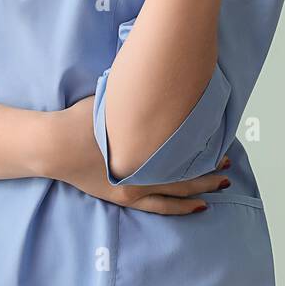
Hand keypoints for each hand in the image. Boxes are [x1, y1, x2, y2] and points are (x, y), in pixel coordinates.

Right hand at [51, 96, 231, 214]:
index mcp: (143, 146)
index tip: (222, 140)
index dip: (205, 147)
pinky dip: (181, 207)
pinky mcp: (126, 197)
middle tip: (228, 162)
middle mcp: (144, 170)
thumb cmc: (83, 119)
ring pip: (178, 192)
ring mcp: (135, 188)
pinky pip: (161, 206)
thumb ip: (138, 98)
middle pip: (186, 171)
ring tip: (223, 183)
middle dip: (210, 168)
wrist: (56, 145)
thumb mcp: (115, 99)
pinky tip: (198, 207)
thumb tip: (160, 78)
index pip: (184, 149)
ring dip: (202, 188)